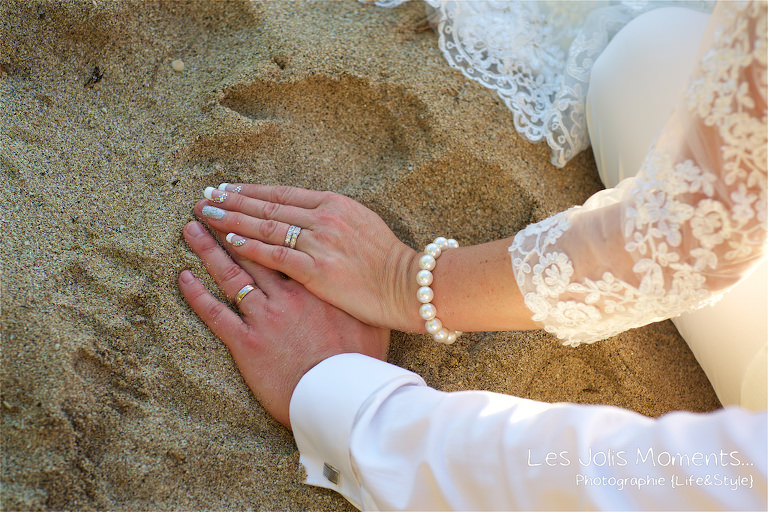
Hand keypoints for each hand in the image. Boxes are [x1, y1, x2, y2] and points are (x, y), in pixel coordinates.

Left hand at [178, 221, 389, 428]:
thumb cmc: (359, 361)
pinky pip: (216, 314)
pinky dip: (197, 294)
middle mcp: (287, 294)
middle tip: (208, 205)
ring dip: (208, 250)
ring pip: (231, 276)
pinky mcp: (246, 343)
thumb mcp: (370, 322)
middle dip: (228, 225)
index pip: (283, 245)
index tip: (247, 204)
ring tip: (191, 228)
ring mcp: (264, 317)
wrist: (339, 396)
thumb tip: (364, 283)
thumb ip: (359, 299)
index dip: (263, 224)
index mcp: (315, 285)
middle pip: (252, 252)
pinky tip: (183, 276)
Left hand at [194, 184, 423, 331]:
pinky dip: (252, 247)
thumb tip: (306, 214)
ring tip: (206, 214)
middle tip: (206, 196)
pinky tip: (230, 242)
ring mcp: (319, 244)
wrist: (409, 286)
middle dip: (233, 200)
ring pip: (266, 227)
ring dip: (233, 220)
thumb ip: (331, 218)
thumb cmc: (388, 261)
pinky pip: (276, 256)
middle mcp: (324, 218)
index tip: (227, 188)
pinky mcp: (316, 271)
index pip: (281, 194)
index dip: (250, 191)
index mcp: (333, 204)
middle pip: (267, 206)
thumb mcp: (362, 225)